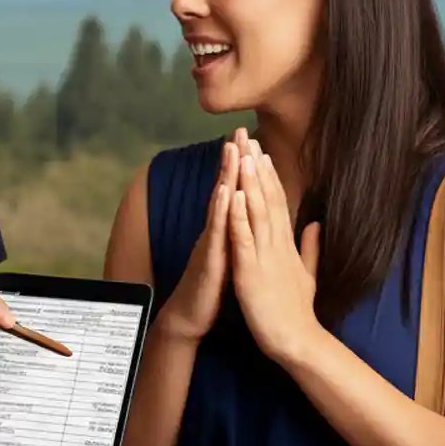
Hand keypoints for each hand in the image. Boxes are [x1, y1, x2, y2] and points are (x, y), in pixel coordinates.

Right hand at [158, 128, 243, 342]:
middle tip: (239, 129)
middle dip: (233, 159)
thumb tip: (250, 219)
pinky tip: (226, 192)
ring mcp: (210, 243)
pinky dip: (221, 210)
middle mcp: (215, 230)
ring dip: (226, 176)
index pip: (237, 193)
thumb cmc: (212, 288)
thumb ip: (239, 235)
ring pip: (220, 204)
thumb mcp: (232, 256)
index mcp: (226, 231)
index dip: (244, 167)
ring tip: (232, 150)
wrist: (191, 316)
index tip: (253, 140)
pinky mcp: (209, 260)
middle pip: (226, 189)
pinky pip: (216, 232)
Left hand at [228, 139, 323, 363]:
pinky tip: (233, 197)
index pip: (277, 203)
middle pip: (267, 199)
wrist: (297, 341)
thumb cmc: (297, 310)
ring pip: (257, 213)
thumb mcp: (306, 273)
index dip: (269, 177)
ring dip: (250, 184)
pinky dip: (238, 217)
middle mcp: (276, 245)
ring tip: (243, 156)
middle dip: (257, 169)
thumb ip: (310, 247)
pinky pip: (243, 240)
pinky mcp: (251, 271)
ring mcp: (264, 256)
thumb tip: (316, 223)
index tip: (261, 152)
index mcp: (285, 245)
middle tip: (250, 139)